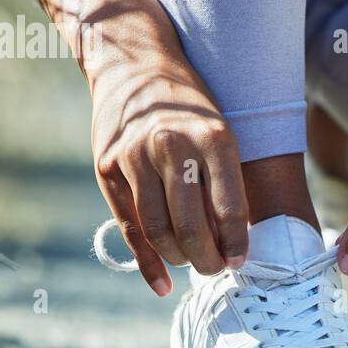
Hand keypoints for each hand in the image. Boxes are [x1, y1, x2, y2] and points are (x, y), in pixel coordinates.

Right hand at [90, 53, 247, 294]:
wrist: (134, 64)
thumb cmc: (190, 106)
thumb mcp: (220, 130)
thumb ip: (224, 180)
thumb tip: (231, 242)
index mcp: (213, 138)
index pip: (229, 208)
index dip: (236, 244)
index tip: (240, 261)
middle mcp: (172, 146)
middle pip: (191, 226)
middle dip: (208, 260)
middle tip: (216, 269)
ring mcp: (135, 156)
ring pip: (158, 230)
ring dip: (179, 259)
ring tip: (193, 264)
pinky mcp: (107, 166)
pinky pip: (129, 226)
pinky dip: (147, 261)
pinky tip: (162, 284)